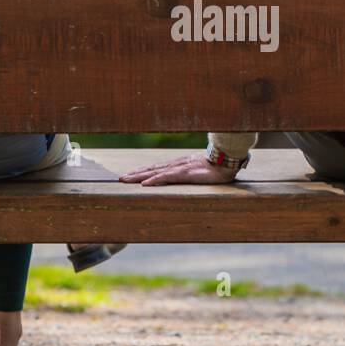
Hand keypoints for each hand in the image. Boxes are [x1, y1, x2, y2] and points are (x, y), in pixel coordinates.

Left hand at [119, 154, 237, 185]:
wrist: (224, 161)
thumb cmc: (214, 167)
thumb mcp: (198, 171)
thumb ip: (189, 174)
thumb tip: (184, 178)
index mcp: (177, 165)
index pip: (155, 168)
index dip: (142, 171)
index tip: (130, 175)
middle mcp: (174, 165)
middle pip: (150, 169)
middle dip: (134, 174)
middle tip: (120, 179)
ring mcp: (178, 168)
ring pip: (153, 172)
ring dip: (138, 176)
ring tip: (125, 180)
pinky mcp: (183, 173)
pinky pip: (165, 177)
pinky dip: (154, 180)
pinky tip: (144, 184)